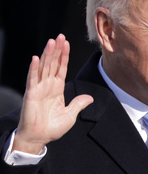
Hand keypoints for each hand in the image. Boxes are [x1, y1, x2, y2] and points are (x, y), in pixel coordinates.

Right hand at [15, 34, 93, 153]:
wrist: (39, 137)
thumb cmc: (52, 127)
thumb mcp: (71, 115)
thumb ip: (79, 104)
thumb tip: (90, 98)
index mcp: (57, 89)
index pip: (61, 68)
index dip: (64, 56)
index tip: (67, 43)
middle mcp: (47, 86)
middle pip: (53, 64)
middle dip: (57, 50)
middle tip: (60, 36)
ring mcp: (39, 88)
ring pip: (44, 67)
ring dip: (47, 54)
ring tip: (51, 41)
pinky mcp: (31, 94)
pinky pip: (33, 79)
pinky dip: (34, 68)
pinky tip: (36, 58)